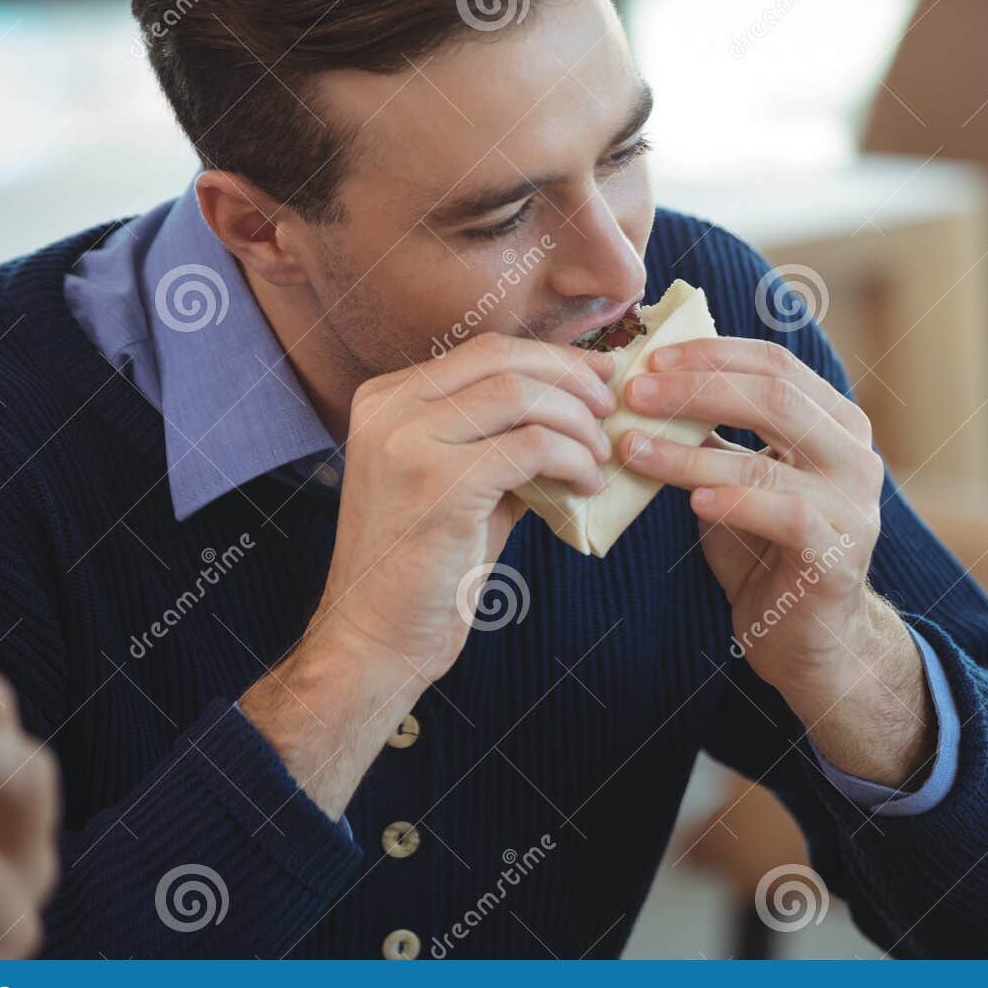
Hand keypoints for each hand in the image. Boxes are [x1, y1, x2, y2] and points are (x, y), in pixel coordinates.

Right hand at [241, 334, 615, 816]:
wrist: (377, 636)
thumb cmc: (425, 566)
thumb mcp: (459, 482)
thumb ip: (499, 437)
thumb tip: (576, 405)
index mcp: (386, 398)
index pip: (486, 351)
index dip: (554, 357)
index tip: (600, 376)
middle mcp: (389, 408)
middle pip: (505, 360)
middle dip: (573, 379)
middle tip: (610, 411)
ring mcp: (407, 441)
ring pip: (522, 396)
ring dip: (578, 424)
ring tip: (600, 458)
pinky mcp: (437, 483)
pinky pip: (531, 447)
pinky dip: (572, 460)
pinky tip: (587, 486)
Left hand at [618, 337, 932, 783]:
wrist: (807, 638)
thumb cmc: (766, 550)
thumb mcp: (739, 478)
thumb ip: (716, 434)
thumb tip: (649, 384)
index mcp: (835, 422)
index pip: (776, 363)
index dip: (712, 354)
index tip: (651, 357)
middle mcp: (854, 455)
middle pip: (775, 396)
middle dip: (696, 389)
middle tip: (635, 393)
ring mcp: (852, 505)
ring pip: (768, 459)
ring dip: (689, 451)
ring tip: (633, 448)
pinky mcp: (838, 556)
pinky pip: (786, 517)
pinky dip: (736, 503)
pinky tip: (694, 501)